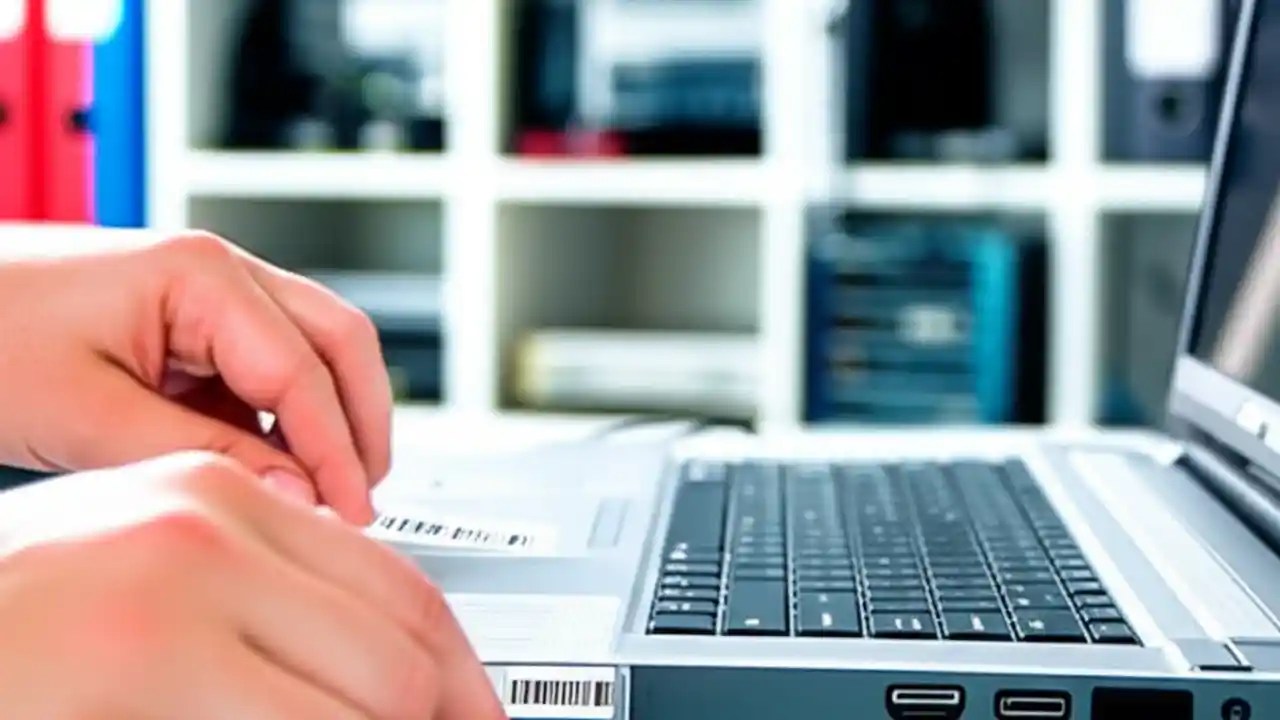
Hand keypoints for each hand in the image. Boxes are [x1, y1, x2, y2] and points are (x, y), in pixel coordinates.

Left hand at [0, 231, 392, 522]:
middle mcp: (218, 272)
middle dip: (361, 420)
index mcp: (202, 274)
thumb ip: (205, 455)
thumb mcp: (90, 415)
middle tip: (361, 495)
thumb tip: (297, 491)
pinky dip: (278, 420)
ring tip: (322, 490)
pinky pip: (261, 370)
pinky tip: (269, 467)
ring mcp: (207, 294)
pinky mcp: (188, 323)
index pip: (304, 371)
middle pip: (337, 340)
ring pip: (309, 352)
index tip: (352, 512)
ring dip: (324, 418)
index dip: (336, 450)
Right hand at [0, 452, 506, 718]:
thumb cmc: (12, 621)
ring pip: (373, 695)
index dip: (456, 667)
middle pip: (402, 642)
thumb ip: (258, 603)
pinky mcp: (143, 658)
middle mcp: (205, 524)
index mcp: (217, 495)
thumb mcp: (153, 586)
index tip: (473, 713)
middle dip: (445, 714)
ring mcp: (174, 592)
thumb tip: (381, 669)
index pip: (397, 583)